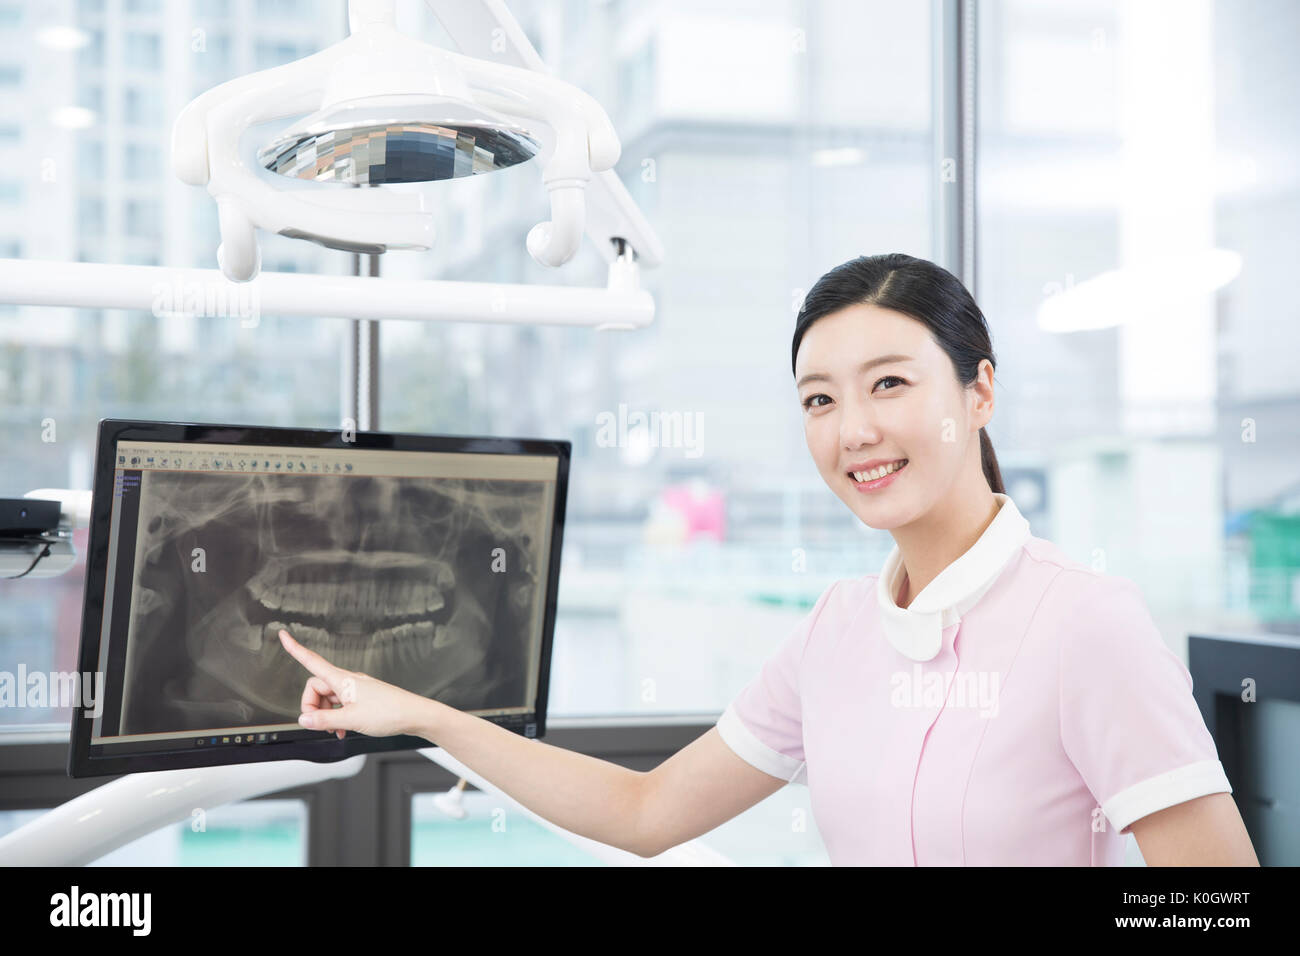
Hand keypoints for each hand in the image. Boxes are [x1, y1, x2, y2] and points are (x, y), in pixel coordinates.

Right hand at [277, 629, 432, 738]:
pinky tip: (344, 729)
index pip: (312, 661)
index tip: (283, 636)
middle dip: (313, 707)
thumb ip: (324, 720)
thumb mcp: (351, 720)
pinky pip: (341, 704)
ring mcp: (356, 689)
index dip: (295, 649)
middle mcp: (348, 681)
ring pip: (329, 698)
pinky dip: (338, 717)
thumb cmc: (389, 712)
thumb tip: (304, 719)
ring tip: (336, 731)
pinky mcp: (364, 697)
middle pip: (317, 687)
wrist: (414, 715)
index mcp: (343, 680)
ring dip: (326, 715)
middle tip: (320, 725)